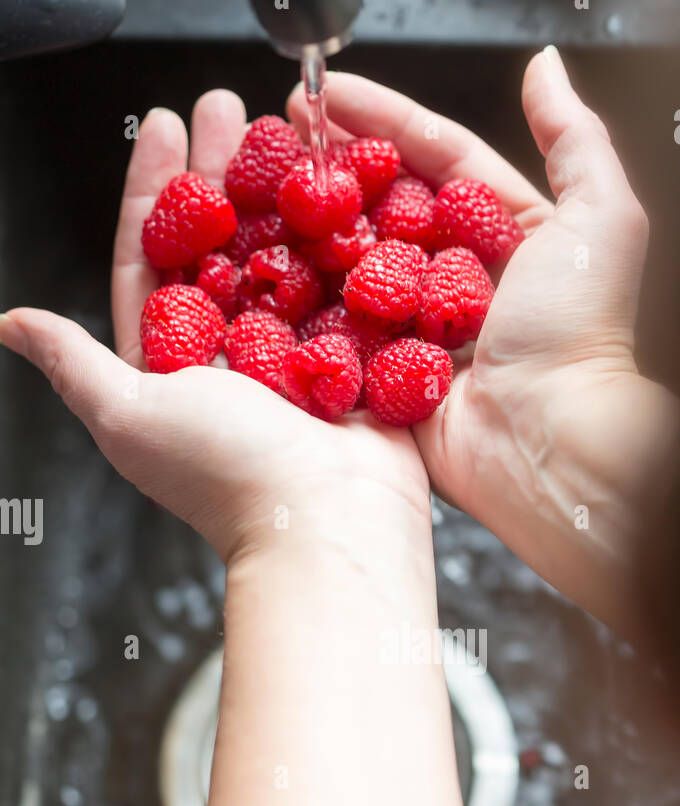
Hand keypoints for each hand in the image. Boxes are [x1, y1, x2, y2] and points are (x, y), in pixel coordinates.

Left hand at [0, 91, 429, 563]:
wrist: (331, 521)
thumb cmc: (230, 476)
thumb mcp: (130, 413)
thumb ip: (73, 363)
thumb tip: (14, 325)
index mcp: (170, 364)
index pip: (151, 260)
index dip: (152, 193)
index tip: (165, 134)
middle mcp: (228, 355)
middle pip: (218, 243)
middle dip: (221, 173)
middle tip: (229, 111)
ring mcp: (292, 354)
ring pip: (281, 254)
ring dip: (282, 193)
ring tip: (292, 135)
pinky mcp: (348, 357)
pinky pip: (341, 285)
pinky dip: (342, 239)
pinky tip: (346, 193)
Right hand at [291, 51, 679, 636]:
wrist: (545, 443)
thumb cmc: (578, 337)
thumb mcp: (598, 221)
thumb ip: (576, 140)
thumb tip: (546, 67)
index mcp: (505, 236)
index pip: (434, 156)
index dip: (380, 119)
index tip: (324, 92)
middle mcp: (457, 279)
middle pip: (382, 205)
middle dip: (331, 168)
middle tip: (275, 134)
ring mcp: (416, 327)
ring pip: (351, 262)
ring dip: (307, 226)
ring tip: (255, 189)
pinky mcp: (384, 374)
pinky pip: (336, 329)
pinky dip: (302, 301)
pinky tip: (262, 266)